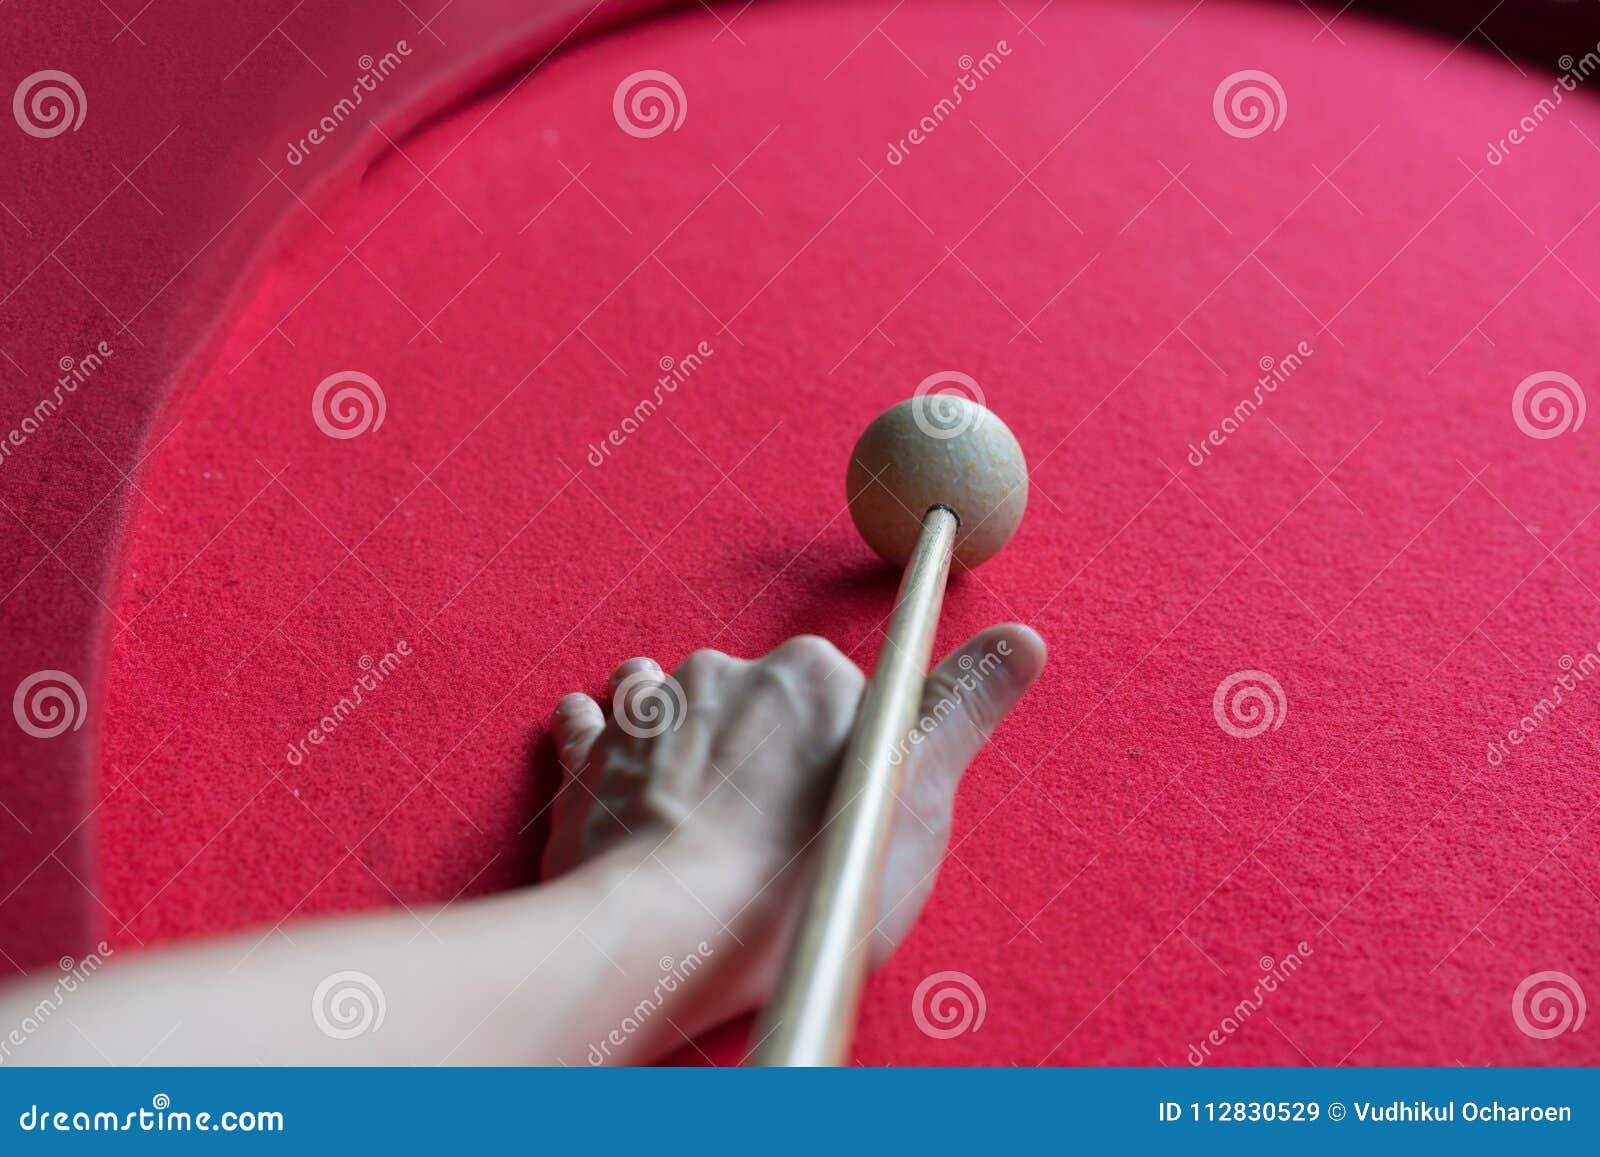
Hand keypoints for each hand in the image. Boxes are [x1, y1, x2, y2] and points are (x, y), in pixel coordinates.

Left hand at [542, 625, 1044, 1011]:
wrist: (673, 931)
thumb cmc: (803, 874)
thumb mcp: (916, 792)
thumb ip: (964, 708)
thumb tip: (1027, 638)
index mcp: (812, 673)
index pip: (837, 693)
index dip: (837, 750)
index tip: (833, 800)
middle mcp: (728, 669)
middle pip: (756, 698)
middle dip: (762, 747)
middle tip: (772, 828)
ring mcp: (653, 708)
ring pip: (674, 698)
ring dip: (685, 737)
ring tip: (700, 810)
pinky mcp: (591, 753)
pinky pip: (594, 726)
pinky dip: (607, 747)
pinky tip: (626, 786)